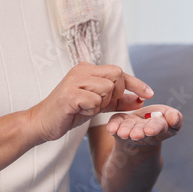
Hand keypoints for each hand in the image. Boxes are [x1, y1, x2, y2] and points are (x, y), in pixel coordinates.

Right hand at [30, 63, 152, 142]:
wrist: (43, 123)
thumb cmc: (70, 112)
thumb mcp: (98, 105)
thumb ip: (118, 100)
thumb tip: (141, 99)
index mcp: (88, 69)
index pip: (119, 71)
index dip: (137, 83)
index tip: (149, 94)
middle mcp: (82, 69)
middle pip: (117, 75)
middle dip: (117, 93)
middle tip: (103, 104)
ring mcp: (74, 80)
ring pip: (107, 89)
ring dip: (101, 103)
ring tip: (87, 108)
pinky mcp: (69, 94)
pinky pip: (94, 101)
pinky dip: (91, 110)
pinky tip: (79, 111)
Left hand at [105, 106, 181, 146]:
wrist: (140, 133)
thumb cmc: (156, 120)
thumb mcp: (168, 116)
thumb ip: (173, 117)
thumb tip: (175, 119)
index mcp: (160, 127)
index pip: (159, 126)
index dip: (155, 128)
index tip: (149, 130)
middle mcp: (144, 131)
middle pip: (142, 131)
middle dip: (139, 132)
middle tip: (136, 134)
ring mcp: (130, 131)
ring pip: (128, 131)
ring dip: (126, 131)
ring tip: (123, 133)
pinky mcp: (118, 128)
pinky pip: (115, 127)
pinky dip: (113, 126)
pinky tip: (111, 128)